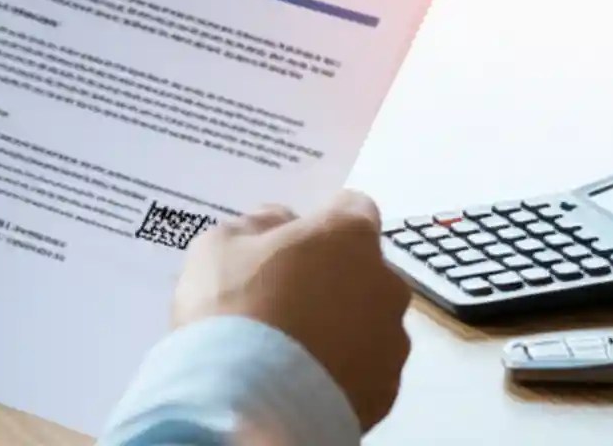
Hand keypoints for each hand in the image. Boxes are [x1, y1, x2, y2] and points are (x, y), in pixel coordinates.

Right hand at [172, 190, 410, 431]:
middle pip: (363, 268)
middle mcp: (385, 282)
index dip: (322, 222)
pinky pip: (365, 368)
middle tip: (285, 298)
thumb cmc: (234, 308)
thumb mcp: (220, 247)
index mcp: (350, 235)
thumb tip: (279, 220)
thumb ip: (256, 224)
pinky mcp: (387, 389)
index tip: (295, 242)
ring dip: (341, 324)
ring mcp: (392, 339)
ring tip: (292, 347)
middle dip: (333, 277)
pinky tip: (303, 378)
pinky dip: (342, 368)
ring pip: (369, 320)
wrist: (249, 404)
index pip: (352, 208)